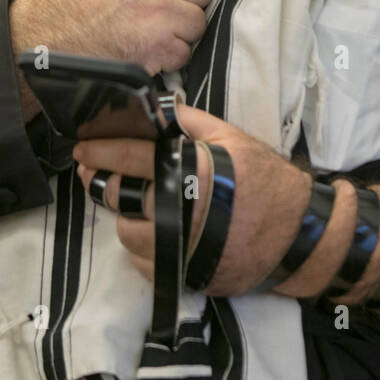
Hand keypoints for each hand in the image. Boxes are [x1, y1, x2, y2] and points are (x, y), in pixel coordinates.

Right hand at [10, 0, 215, 103]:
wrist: (48, 32)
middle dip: (186, 0)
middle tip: (159, 6)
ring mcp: (162, 11)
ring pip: (197, 22)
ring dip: (178, 30)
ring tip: (149, 28)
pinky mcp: (160, 45)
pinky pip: (184, 51)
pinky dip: (168, 56)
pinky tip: (145, 47)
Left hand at [73, 103, 332, 296]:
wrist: (296, 236)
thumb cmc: (265, 182)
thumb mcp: (233, 139)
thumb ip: (191, 122)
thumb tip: (158, 105)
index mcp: (190, 171)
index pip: (132, 157)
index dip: (101, 150)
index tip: (82, 147)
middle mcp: (181, 210)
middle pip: (120, 196)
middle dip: (100, 182)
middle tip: (92, 173)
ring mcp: (181, 246)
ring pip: (128, 233)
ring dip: (125, 217)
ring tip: (133, 205)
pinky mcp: (184, 274)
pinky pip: (143, 264)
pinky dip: (142, 248)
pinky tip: (153, 232)